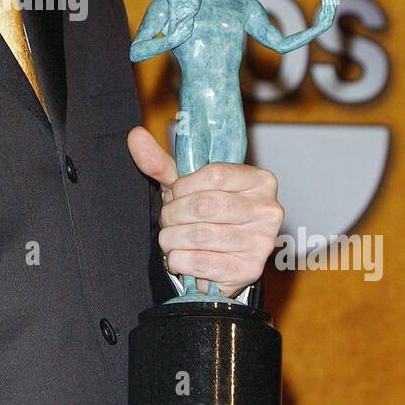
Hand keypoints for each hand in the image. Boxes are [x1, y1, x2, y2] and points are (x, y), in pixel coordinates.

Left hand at [127, 126, 282, 295]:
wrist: (222, 260)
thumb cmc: (207, 216)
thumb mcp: (187, 186)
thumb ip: (161, 163)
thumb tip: (135, 135)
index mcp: (260, 180)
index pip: (215, 175)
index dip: (183, 186)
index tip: (174, 195)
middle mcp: (268, 210)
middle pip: (205, 205)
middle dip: (173, 214)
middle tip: (167, 220)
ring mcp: (262, 242)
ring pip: (200, 235)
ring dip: (172, 239)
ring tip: (170, 239)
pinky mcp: (249, 270)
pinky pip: (201, 262)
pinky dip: (179, 260)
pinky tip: (179, 257)